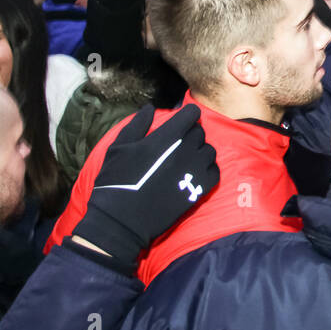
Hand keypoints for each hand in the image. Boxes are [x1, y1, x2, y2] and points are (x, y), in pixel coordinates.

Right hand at [72, 105, 217, 271]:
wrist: (122, 220)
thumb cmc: (116, 181)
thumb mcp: (119, 148)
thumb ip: (137, 125)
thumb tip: (150, 108)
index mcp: (167, 137)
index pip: (192, 114)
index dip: (186, 115)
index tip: (179, 122)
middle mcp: (186, 150)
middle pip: (200, 132)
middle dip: (190, 134)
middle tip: (176, 145)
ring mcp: (195, 170)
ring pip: (209, 151)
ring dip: (200, 152)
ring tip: (185, 160)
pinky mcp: (200, 190)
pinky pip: (214, 172)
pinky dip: (207, 170)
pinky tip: (193, 175)